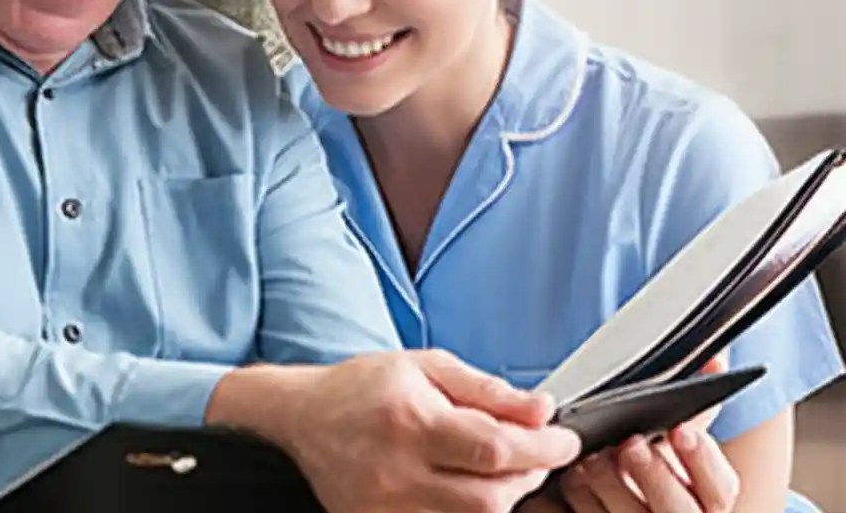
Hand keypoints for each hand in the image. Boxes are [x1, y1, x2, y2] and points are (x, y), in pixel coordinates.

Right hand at [278, 350, 580, 512]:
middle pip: (491, 498)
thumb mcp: (426, 367)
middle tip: (534, 453)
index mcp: (410, 421)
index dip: (544, 449)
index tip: (564, 440)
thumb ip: (487, 390)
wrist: (302, 417)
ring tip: (498, 469)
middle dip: (529, 476)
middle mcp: (396, 470)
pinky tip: (467, 487)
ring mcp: (385, 507)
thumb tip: (541, 410)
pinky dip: (467, 510)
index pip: (496, 449)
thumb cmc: (362, 387)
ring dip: (502, 498)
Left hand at [557, 354, 737, 512]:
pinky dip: (579, 500)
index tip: (678, 428)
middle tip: (629, 444)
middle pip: (679, 511)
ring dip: (609, 484)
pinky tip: (569, 477)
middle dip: (653, 475)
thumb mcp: (672, 437)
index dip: (702, 458)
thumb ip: (694, 407)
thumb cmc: (647, 464)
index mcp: (707, 498)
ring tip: (591, 458)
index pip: (722, 488)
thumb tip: (715, 360)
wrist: (612, 499)